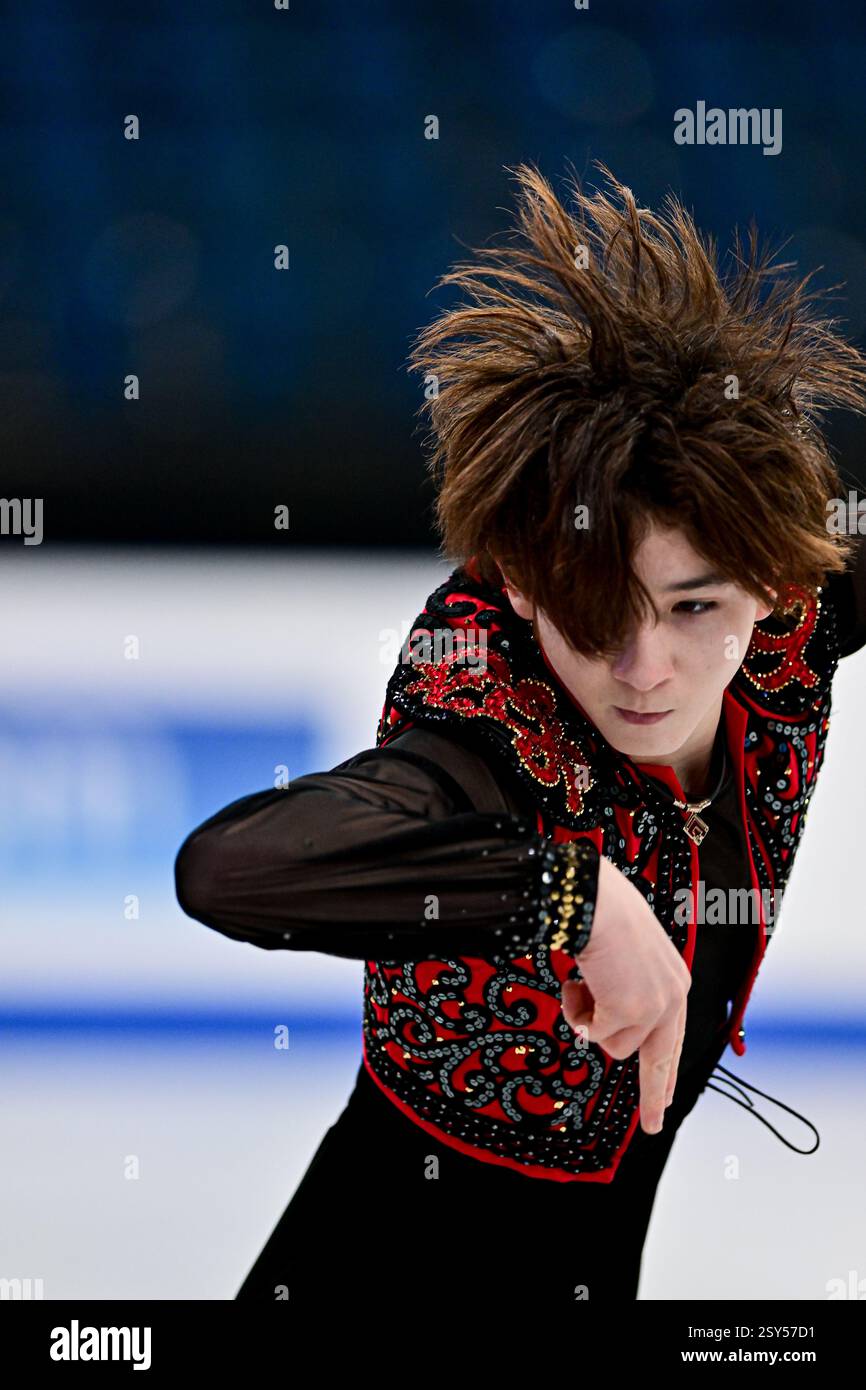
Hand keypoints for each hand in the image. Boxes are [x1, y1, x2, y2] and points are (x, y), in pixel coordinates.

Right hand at [560, 853, 689, 1134]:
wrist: (595, 898)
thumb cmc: (602, 911)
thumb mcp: (623, 955)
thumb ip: (624, 988)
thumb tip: (600, 1028)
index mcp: (675, 980)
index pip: (673, 1035)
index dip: (667, 1069)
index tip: (666, 1100)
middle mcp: (673, 996)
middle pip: (660, 1060)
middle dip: (654, 1096)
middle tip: (653, 1125)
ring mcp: (654, 1007)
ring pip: (613, 1045)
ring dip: (588, 1019)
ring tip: (580, 984)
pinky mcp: (631, 1013)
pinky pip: (593, 1034)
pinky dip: (576, 1011)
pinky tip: (575, 981)